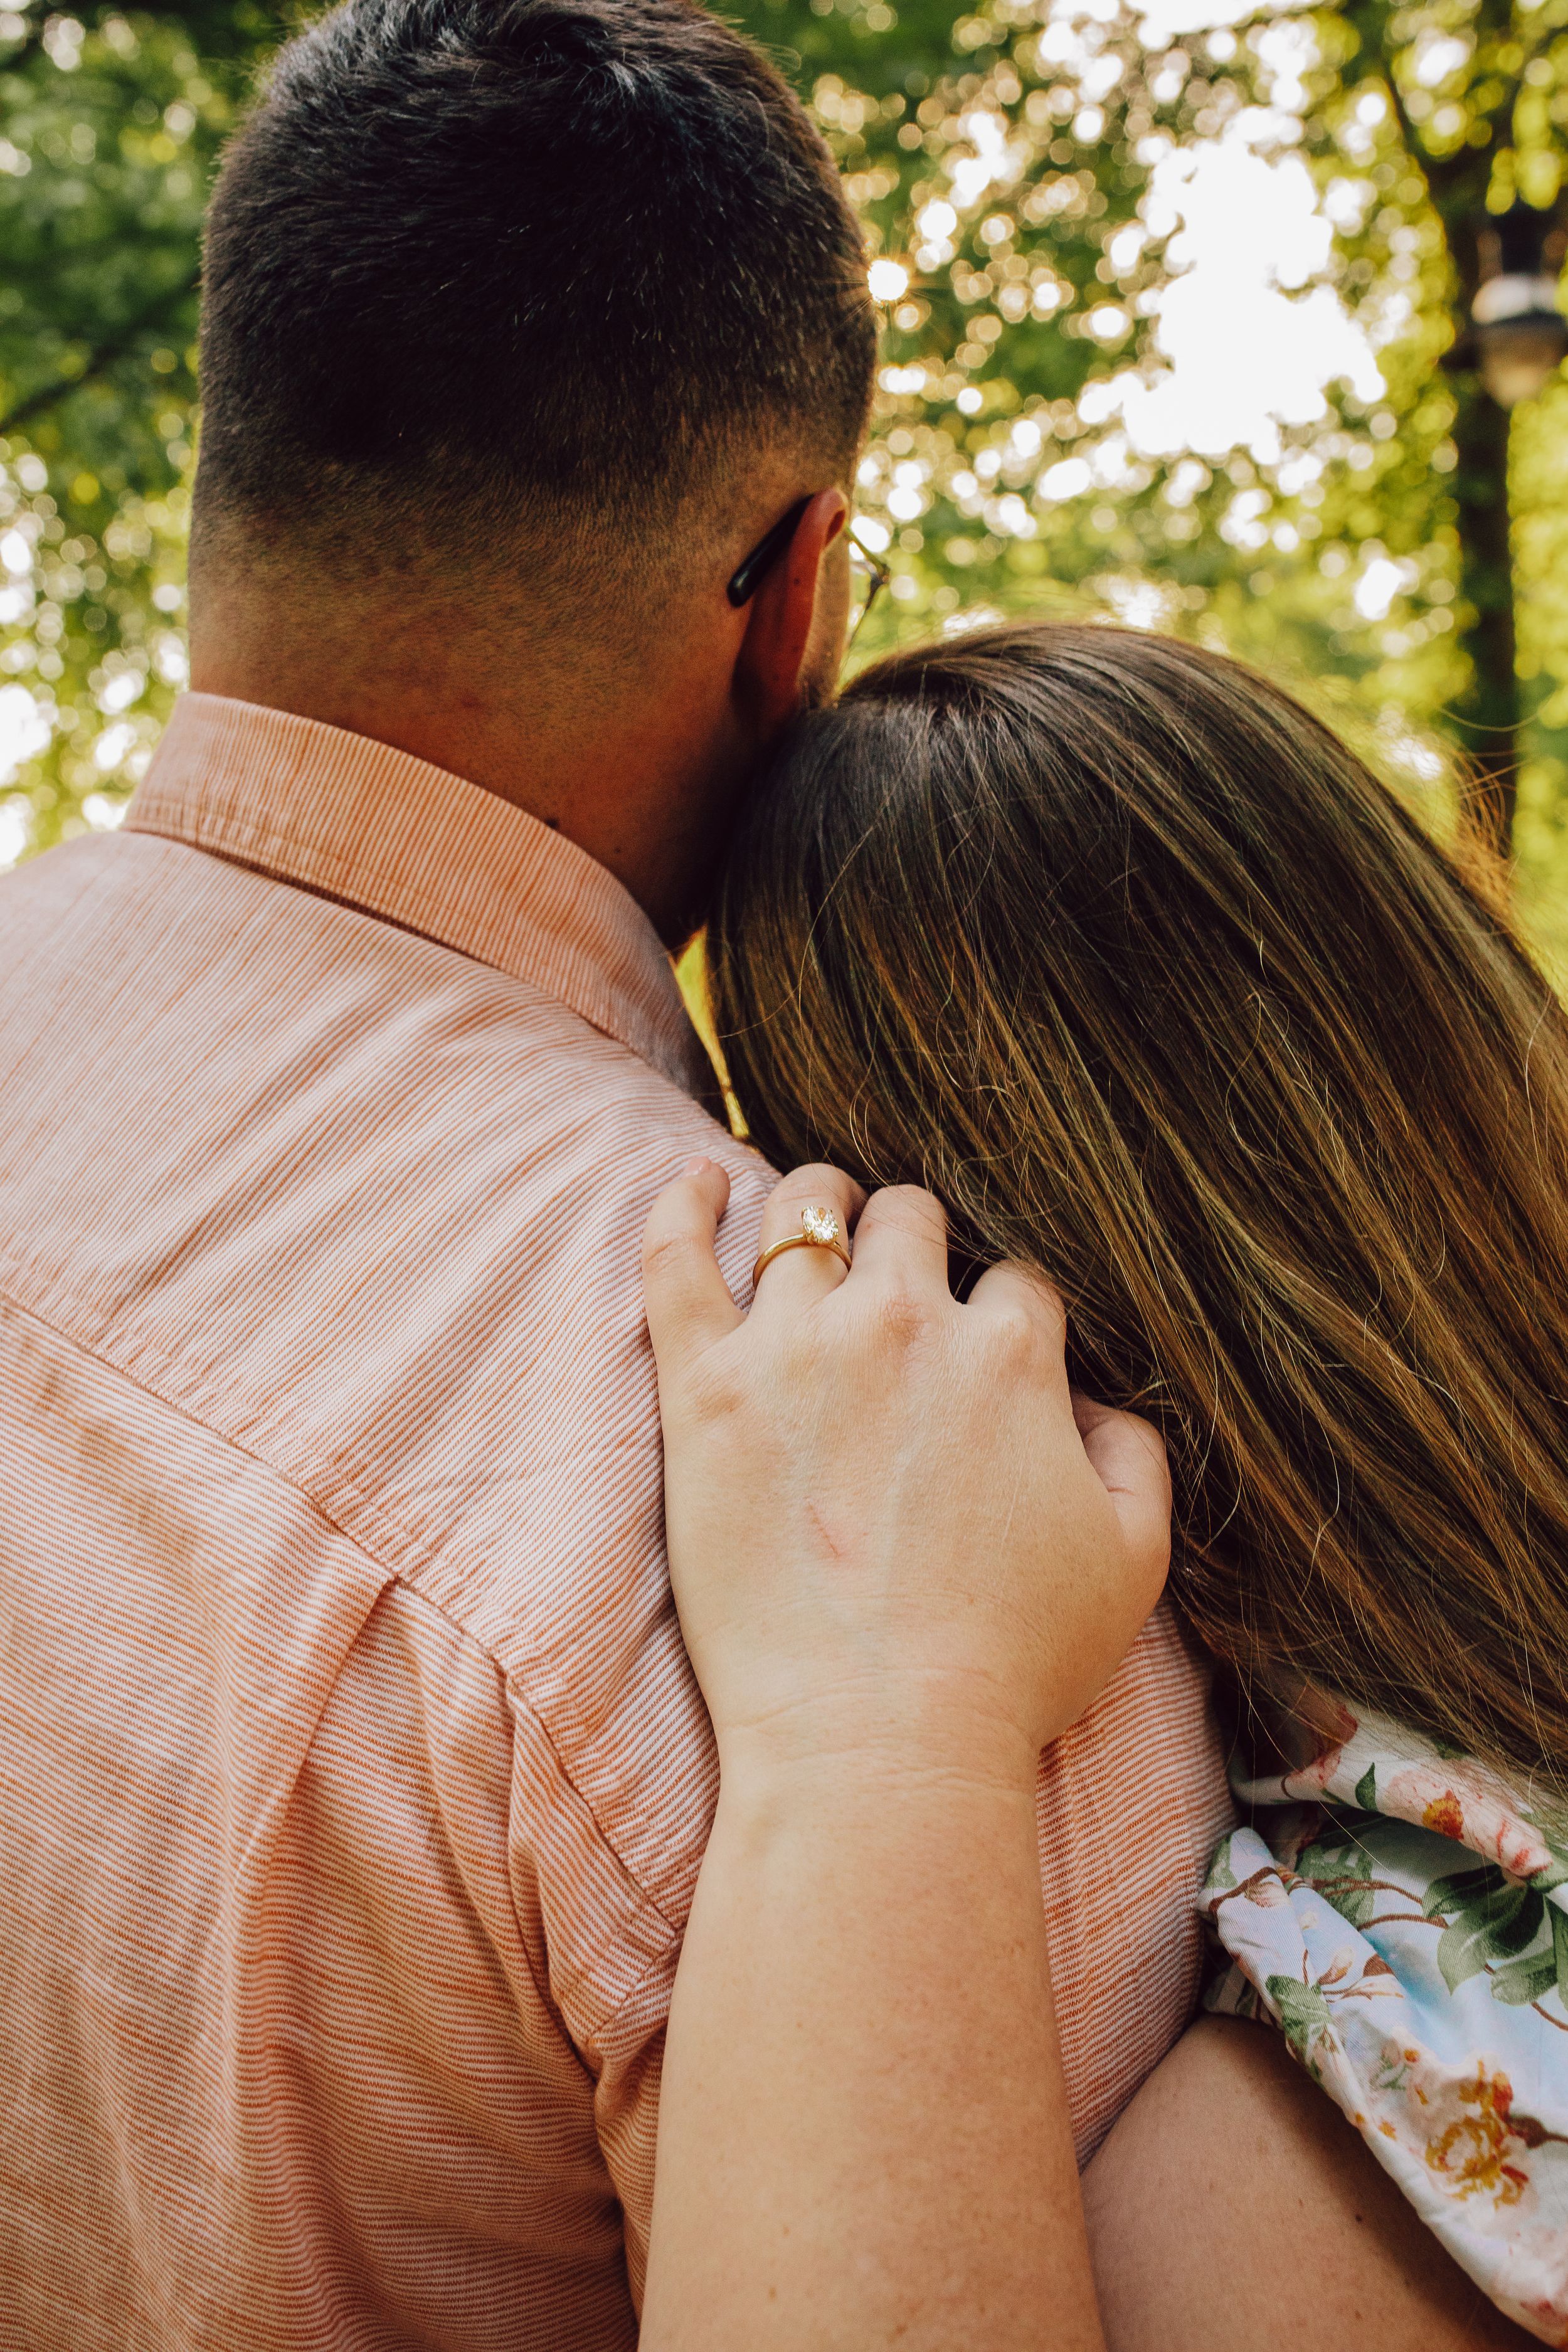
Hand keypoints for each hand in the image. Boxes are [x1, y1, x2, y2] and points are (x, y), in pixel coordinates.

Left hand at [643, 1157, 1170, 1794]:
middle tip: (893, 1267)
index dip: (1002, 1310)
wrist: (877, 1742)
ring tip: (807, 1214)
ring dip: (814, 1204)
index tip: (981, 1343)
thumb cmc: (1010, 1665)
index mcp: (1011, 1353)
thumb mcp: (1133, 1560)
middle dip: (911, 1235)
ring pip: (801, 1213)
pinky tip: (696, 1181)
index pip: (1013, 1281)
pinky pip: (675, 1256)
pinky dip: (684, 1204)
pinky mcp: (702, 1386)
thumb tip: (1094, 1399)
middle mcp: (904, 1322)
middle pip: (907, 1219)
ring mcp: (794, 1346)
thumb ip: (1133, 1453)